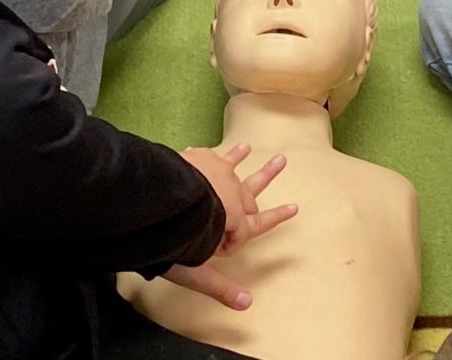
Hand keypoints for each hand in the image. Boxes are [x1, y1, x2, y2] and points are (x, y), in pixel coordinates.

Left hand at [174, 144, 297, 309]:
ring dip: (245, 157)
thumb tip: (248, 303)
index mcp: (233, 220)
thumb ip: (221, 286)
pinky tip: (227, 148)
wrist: (158, 203)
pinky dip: (223, 153)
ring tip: (255, 147)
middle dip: (267, 178)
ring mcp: (215, 173)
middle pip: (252, 189)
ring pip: (235, 165)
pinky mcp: (198, 160)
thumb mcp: (197, 271)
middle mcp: (230, 193)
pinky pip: (214, 156)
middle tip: (282, 160)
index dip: (276, 217)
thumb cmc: (176, 240)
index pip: (258, 223)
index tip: (293, 208)